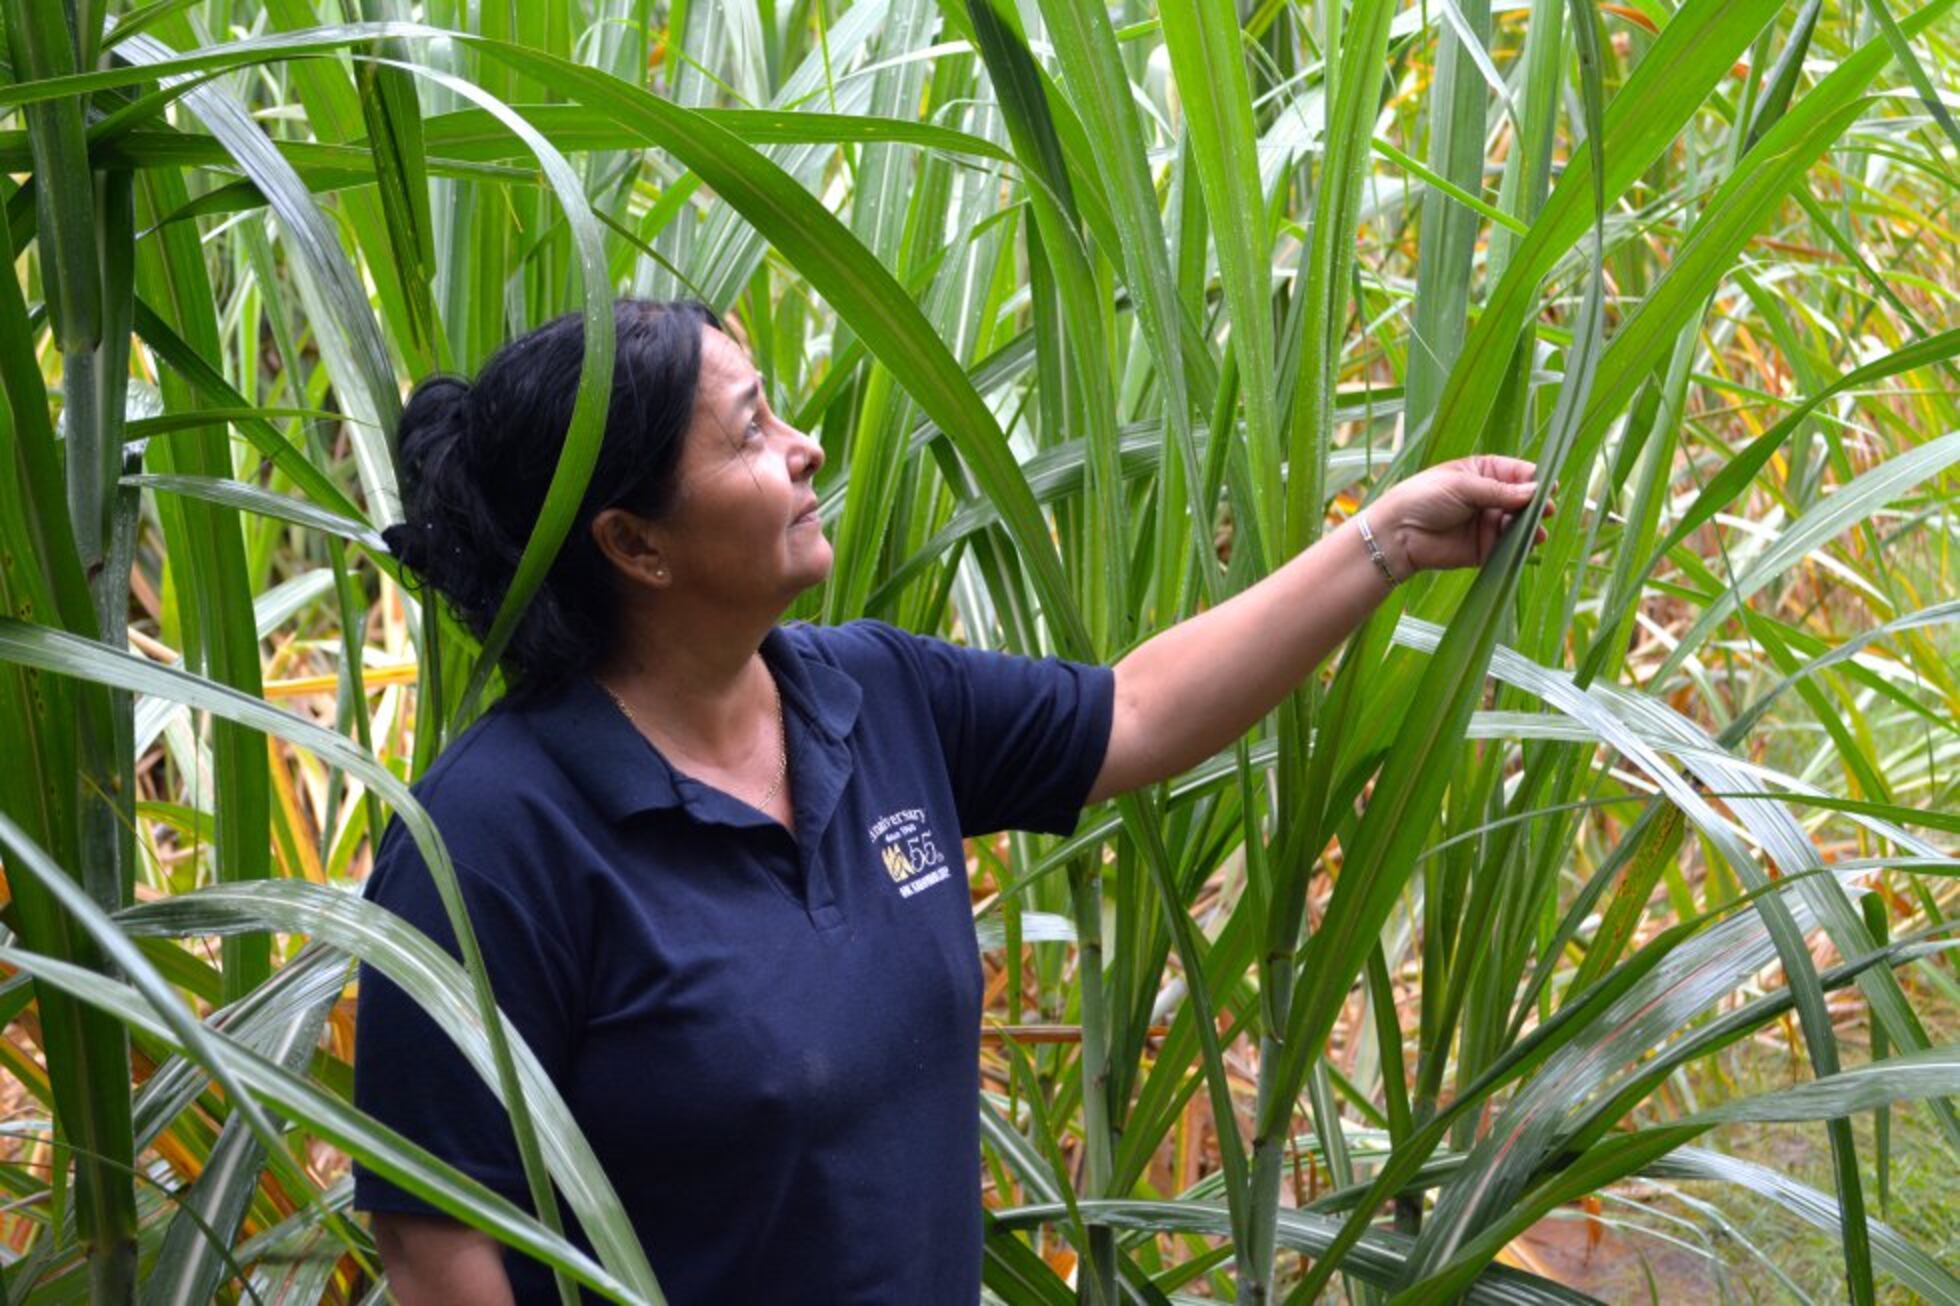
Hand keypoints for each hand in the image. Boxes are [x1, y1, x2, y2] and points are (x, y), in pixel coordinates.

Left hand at [1370, 455, 1552, 576]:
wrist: (1397, 534)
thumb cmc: (1424, 498)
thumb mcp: (1463, 486)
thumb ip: (1500, 491)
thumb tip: (1536, 491)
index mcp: (1484, 472)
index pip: (1519, 473)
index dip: (1536, 479)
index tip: (1549, 487)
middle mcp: (1490, 496)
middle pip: (1525, 499)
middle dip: (1537, 504)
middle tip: (1546, 510)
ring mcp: (1488, 522)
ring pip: (1520, 523)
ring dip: (1532, 526)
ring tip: (1537, 530)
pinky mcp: (1484, 548)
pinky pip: (1509, 546)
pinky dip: (1521, 545)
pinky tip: (1529, 543)